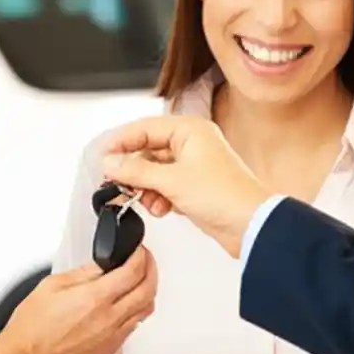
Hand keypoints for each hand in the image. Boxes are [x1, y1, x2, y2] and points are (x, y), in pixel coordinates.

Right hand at [0, 247, 156, 353]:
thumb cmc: (33, 326)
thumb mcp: (53, 285)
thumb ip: (84, 273)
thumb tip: (103, 265)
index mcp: (95, 298)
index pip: (133, 272)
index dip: (141, 256)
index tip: (139, 250)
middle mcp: (109, 318)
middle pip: (148, 290)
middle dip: (151, 270)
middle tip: (146, 260)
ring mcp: (113, 336)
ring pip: (146, 310)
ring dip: (148, 291)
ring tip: (140, 279)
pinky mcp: (110, 349)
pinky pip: (134, 326)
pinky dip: (137, 310)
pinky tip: (127, 303)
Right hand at [100, 115, 271, 257]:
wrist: (251, 226)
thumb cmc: (225, 196)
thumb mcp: (171, 181)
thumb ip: (136, 170)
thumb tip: (110, 162)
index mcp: (190, 130)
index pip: (144, 128)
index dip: (120, 141)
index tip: (102, 156)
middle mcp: (192, 144)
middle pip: (148, 150)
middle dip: (133, 170)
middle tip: (115, 182)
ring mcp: (193, 166)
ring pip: (154, 170)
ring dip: (145, 187)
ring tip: (145, 199)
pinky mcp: (194, 187)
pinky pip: (165, 186)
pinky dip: (158, 196)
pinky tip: (160, 208)